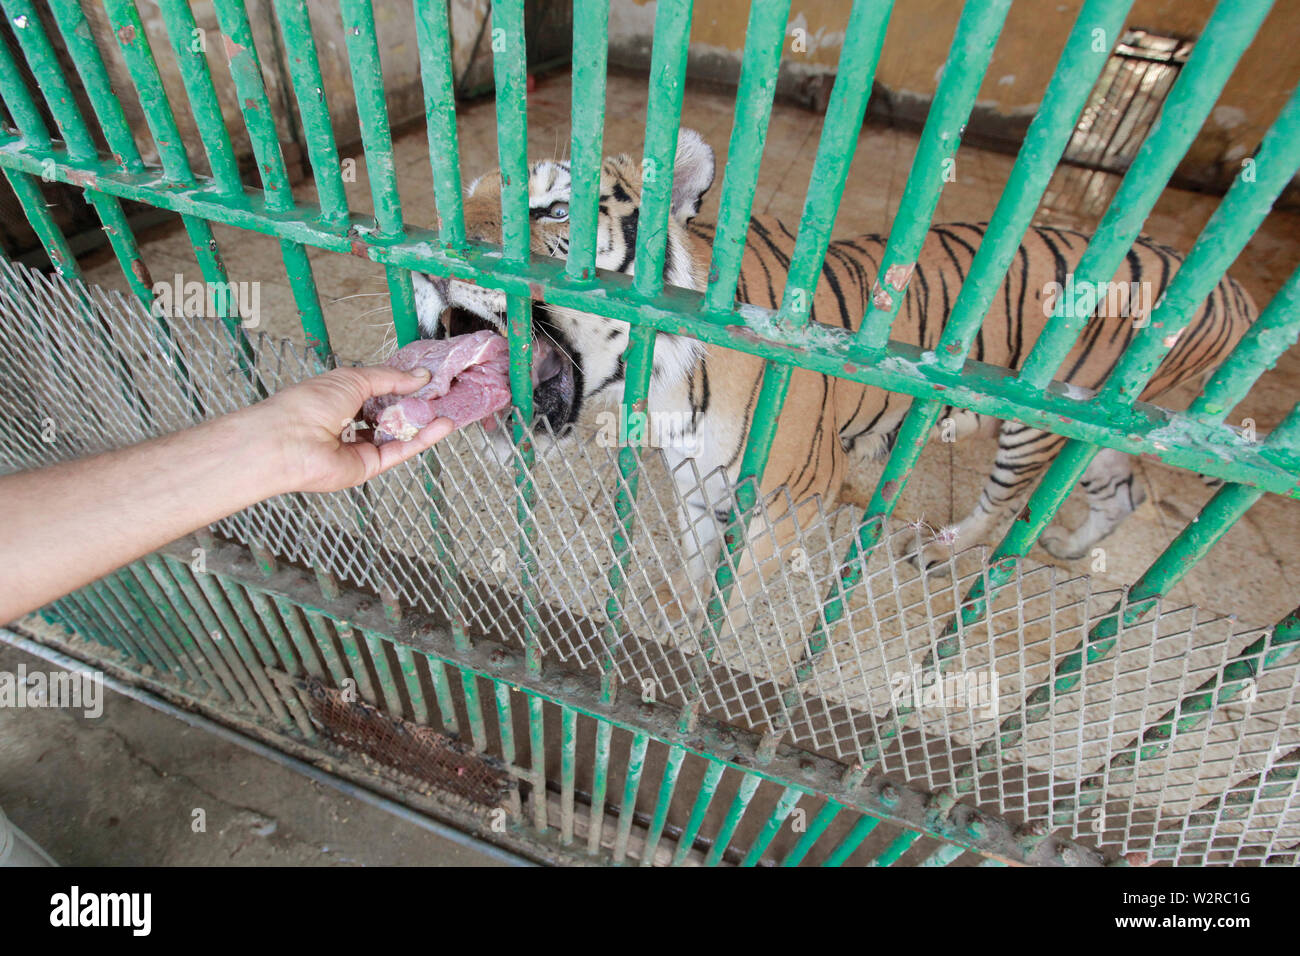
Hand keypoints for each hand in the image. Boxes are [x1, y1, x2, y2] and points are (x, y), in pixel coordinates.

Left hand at [254, 365, 454, 493]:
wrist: (288, 441)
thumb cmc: (307, 405)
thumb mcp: (353, 378)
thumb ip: (389, 378)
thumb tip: (420, 376)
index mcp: (341, 398)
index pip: (379, 392)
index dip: (402, 386)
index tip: (426, 379)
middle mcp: (350, 424)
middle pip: (391, 415)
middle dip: (416, 406)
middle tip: (442, 395)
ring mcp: (359, 447)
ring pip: (399, 435)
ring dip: (424, 423)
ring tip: (447, 409)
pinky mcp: (368, 467)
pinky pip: (399, 452)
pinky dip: (422, 440)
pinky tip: (440, 427)